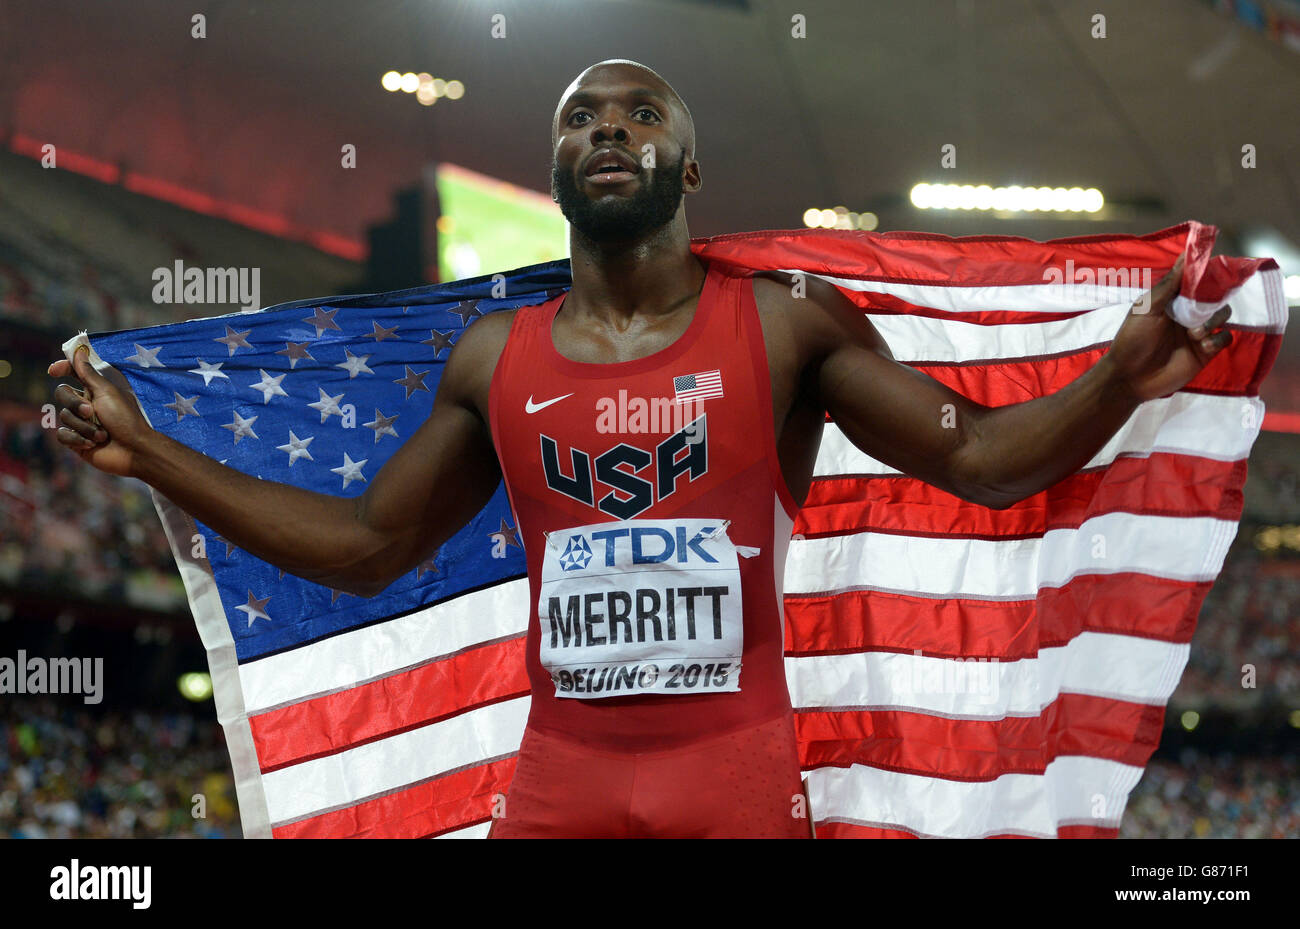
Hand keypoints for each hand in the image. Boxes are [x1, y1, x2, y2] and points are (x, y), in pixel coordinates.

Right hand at [47, 346, 153, 476]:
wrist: (133, 450)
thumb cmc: (125, 419)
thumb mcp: (107, 392)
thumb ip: (89, 373)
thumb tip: (79, 350)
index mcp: (96, 390)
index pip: (73, 373)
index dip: (62, 368)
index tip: (54, 370)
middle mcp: (86, 404)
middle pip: (62, 394)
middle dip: (75, 404)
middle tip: (91, 412)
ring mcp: (81, 422)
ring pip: (63, 416)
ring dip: (83, 426)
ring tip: (102, 435)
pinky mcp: (77, 441)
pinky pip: (62, 435)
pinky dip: (76, 439)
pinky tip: (91, 445)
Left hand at [1104, 254, 1232, 402]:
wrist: (1130, 377)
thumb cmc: (1133, 339)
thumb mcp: (1147, 308)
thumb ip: (1168, 284)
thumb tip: (1185, 256)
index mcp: (1172, 301)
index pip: (1196, 281)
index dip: (1206, 274)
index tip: (1216, 266)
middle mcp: (1188, 314)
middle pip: (1214, 296)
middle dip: (1215, 297)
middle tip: (1205, 304)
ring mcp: (1198, 332)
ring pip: (1222, 315)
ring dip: (1214, 320)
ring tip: (1194, 333)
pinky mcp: (1205, 352)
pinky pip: (1224, 339)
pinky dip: (1217, 339)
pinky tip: (1202, 345)